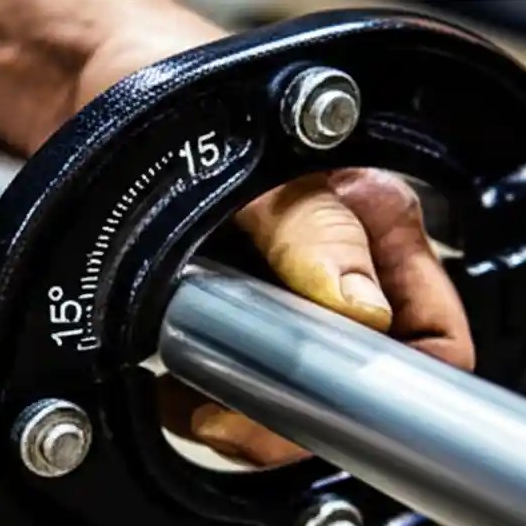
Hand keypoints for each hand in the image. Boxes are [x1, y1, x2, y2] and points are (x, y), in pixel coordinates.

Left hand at [83, 18, 475, 466]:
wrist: (89, 106)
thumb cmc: (179, 111)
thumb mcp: (252, 162)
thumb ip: (314, 229)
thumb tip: (365, 310)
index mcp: (376, 227)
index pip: (436, 339)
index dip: (400, 387)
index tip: (330, 408)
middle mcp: (340, 275)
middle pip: (360, 391)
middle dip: (300, 418)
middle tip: (234, 411)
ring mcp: (283, 308)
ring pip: (295, 408)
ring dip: (243, 419)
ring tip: (192, 386)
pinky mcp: (226, 334)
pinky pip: (230, 404)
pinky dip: (197, 409)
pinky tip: (170, 383)